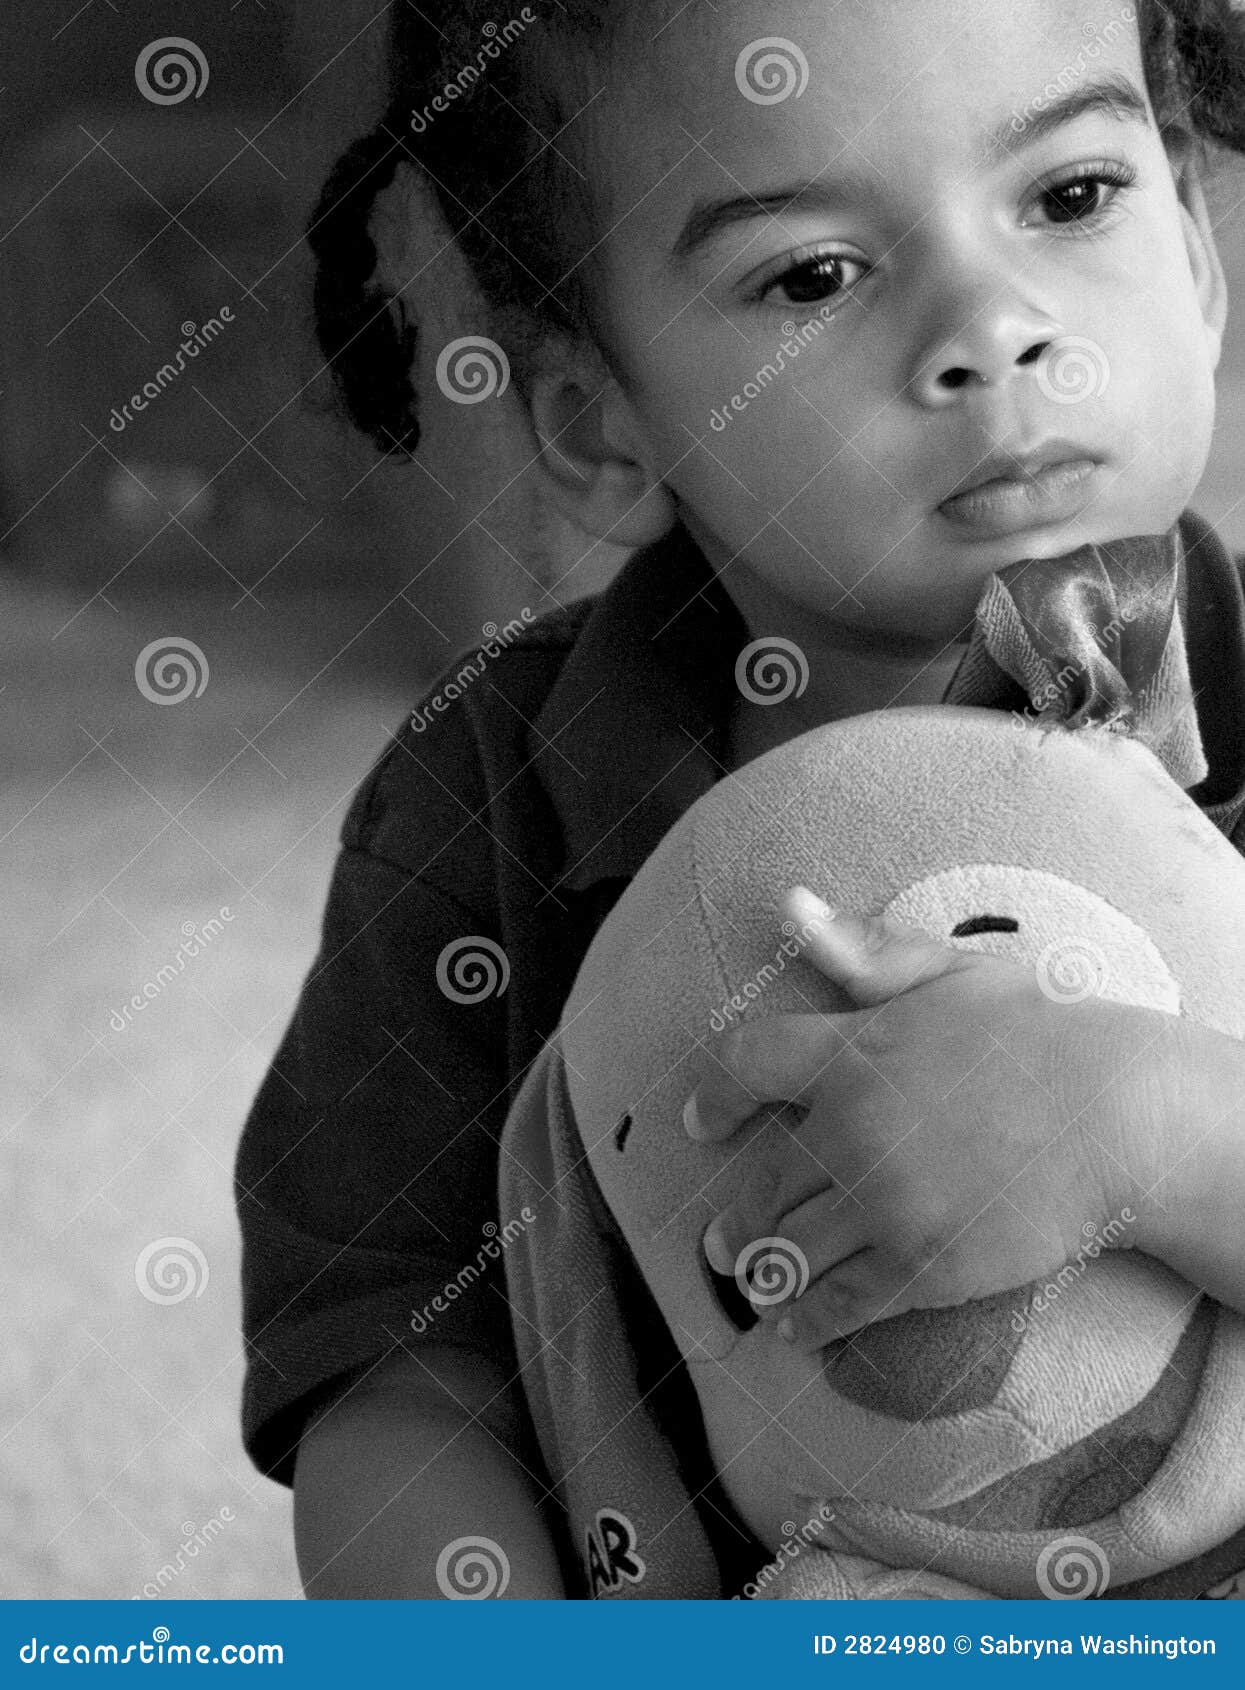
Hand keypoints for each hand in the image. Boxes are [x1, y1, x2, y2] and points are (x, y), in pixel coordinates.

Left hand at [688, 886, 1173, 1346]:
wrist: (1119, 1114)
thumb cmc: (1040, 1032)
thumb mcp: (949, 973)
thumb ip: (865, 952)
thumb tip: (789, 904)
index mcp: (851, 1054)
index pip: (747, 1066)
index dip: (715, 1095)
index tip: (701, 1121)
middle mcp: (849, 1131)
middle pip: (765, 1179)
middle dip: (738, 1217)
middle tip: (721, 1239)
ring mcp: (881, 1204)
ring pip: (791, 1246)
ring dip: (763, 1269)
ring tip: (753, 1281)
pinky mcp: (920, 1264)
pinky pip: (840, 1301)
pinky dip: (808, 1320)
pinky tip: (796, 1328)